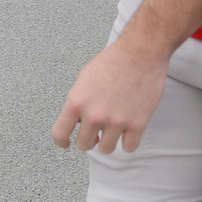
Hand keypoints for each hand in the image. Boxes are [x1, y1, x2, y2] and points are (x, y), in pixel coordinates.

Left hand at [52, 31, 169, 153]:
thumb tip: (77, 118)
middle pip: (84, 144)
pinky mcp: (137, 124)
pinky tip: (130, 130)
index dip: (62, 141)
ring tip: (115, 129)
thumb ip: (79, 100)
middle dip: (90, 139)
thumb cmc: (115, 59)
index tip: (67, 143)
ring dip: (109, 141)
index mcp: (77, 102)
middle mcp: (94, 115)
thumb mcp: (85, 77)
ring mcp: (116, 121)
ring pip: (106, 149)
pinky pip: (129, 148)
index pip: (60, 133)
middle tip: (97, 131)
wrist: (142, 51)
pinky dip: (129, 141)